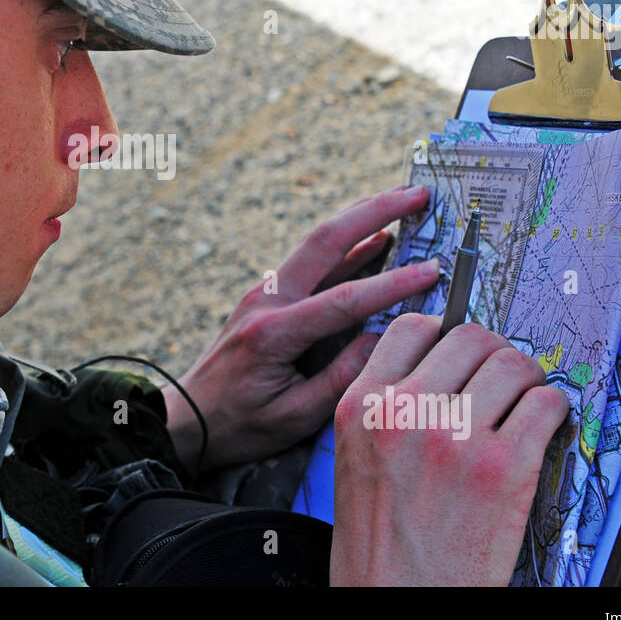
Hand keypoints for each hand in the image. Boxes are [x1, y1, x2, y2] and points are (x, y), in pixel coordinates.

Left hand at [162, 184, 441, 474]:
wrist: (187, 418)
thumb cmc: (239, 425)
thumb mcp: (293, 418)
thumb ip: (342, 380)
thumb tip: (385, 341)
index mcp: (274, 332)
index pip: (343, 300)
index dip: (392, 285)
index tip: (433, 271)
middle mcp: (267, 299)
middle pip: (325, 241)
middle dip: (375, 211)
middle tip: (420, 194)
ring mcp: (265, 292)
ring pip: (318, 243)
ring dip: (362, 217)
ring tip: (404, 199)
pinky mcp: (269, 295)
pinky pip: (312, 261)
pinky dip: (347, 245)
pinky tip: (376, 237)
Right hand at [329, 315, 569, 585]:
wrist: (396, 601)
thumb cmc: (378, 541)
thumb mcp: (356, 457)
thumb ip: (384, 407)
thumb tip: (436, 366)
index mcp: (362, 407)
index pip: (411, 328)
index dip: (443, 334)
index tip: (458, 353)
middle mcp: (405, 411)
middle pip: (469, 336)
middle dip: (490, 354)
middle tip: (498, 382)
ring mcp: (456, 437)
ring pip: (513, 362)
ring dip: (526, 380)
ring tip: (521, 406)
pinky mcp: (505, 467)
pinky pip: (546, 404)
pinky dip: (552, 411)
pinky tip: (539, 430)